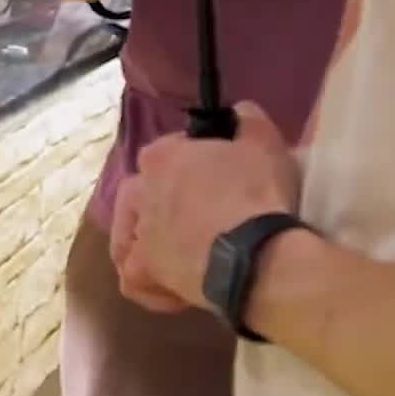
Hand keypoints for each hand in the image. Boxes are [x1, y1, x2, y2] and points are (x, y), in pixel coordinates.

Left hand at [113, 105, 300, 312]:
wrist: (257, 255)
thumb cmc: (258, 193)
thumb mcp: (264, 142)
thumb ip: (248, 120)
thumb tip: (241, 112)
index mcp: (161, 157)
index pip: (168, 148)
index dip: (190, 155)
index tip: (215, 165)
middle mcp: (141, 195)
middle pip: (140, 192)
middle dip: (158, 196)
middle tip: (191, 208)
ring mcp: (142, 238)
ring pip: (130, 236)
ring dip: (146, 239)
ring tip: (172, 246)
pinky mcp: (148, 276)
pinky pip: (135, 280)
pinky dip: (148, 282)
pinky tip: (168, 282)